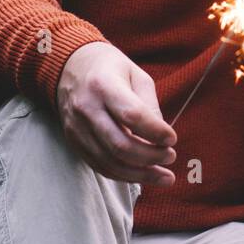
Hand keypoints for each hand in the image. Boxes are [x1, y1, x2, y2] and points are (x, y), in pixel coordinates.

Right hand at [56, 42, 176, 185]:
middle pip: (120, 145)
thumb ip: (150, 105)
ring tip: (164, 176)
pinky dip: (125, 175)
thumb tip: (161, 139)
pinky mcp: (74, 142)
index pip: (132, 115)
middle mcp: (86, 108)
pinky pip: (100, 166)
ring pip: (110, 162)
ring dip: (141, 174)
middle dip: (151, 157)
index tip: (172, 138)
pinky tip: (143, 175)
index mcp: (103, 85)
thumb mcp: (136, 75)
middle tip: (171, 156)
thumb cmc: (110, 69)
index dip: (155, 132)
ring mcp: (77, 128)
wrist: (71, 67)